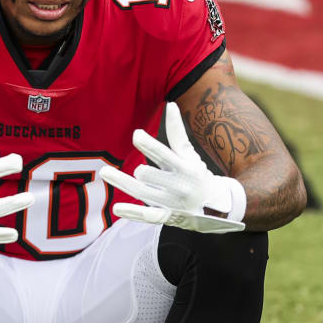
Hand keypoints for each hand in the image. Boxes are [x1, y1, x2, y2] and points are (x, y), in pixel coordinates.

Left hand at [99, 102, 246, 233]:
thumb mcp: (190, 154)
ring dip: (122, 183)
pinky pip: (148, 216)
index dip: (149, 145)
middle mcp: (179, 185)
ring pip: (143, 193)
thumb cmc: (197, 174)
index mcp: (185, 167)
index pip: (164, 154)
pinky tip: (116, 208)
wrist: (217, 207)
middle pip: (151, 176)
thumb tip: (170, 105)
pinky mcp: (168, 217)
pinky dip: (133, 213)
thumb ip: (177, 133)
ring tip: (104, 172)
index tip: (136, 135)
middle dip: (142, 172)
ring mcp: (172, 203)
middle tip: (138, 170)